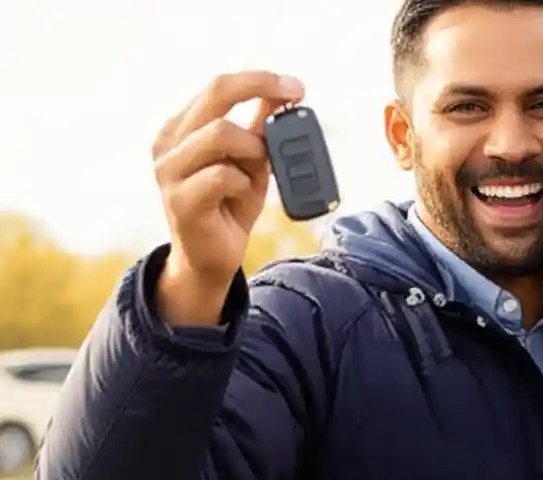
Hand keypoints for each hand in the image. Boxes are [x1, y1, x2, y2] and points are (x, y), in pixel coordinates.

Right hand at [150, 71, 304, 322]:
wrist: (210, 260)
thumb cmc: (230, 207)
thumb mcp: (252, 162)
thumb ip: (261, 129)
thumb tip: (285, 96)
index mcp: (182, 128)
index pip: (218, 86)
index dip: (259, 80)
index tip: (295, 85)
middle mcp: (169, 143)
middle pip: (216, 93)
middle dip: (261, 88)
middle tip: (296, 97)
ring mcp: (169, 171)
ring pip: (221, 133)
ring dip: (253, 148)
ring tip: (256, 171)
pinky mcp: (180, 200)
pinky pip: (223, 174)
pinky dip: (243, 182)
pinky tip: (241, 195)